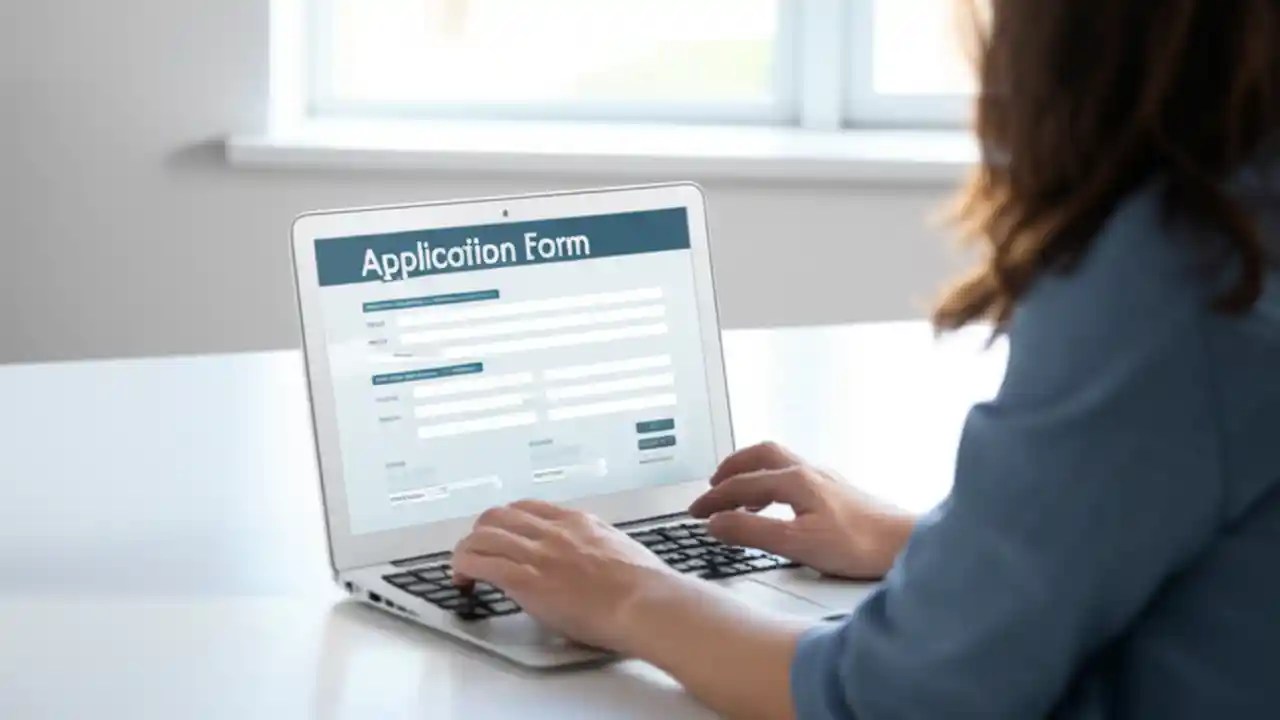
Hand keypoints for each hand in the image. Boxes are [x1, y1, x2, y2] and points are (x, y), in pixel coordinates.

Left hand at [451, 499, 688, 652]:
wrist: (644, 602)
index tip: (504, 540)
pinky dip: (463, 569)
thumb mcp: (619, 549)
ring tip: (464, 571)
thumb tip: (593, 561)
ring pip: (482, 535)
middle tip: (479, 555)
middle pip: (497, 516)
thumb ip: (597, 547)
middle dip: (481, 534)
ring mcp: (537, 552)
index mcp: (576, 522)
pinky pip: (479, 563)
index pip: (528, 509)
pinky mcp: (525, 579)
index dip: (508, 523)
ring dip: (466, 552)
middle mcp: (552, 530)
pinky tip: (462, 582)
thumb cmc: (644, 586)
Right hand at [689, 442, 915, 579]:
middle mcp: (809, 471)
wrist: (907, 544)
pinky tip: (778, 505)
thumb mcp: (796, 543)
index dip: (714, 499)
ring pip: (778, 462)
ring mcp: (825, 478)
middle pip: (760, 456)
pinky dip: (773, 483)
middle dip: (731, 469)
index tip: (695, 513)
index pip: (741, 484)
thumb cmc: (860, 544)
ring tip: (738, 494)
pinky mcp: (838, 491)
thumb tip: (716, 524)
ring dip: (752, 472)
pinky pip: (794, 474)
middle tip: (712, 487)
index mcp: (795, 480)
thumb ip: (751, 532)